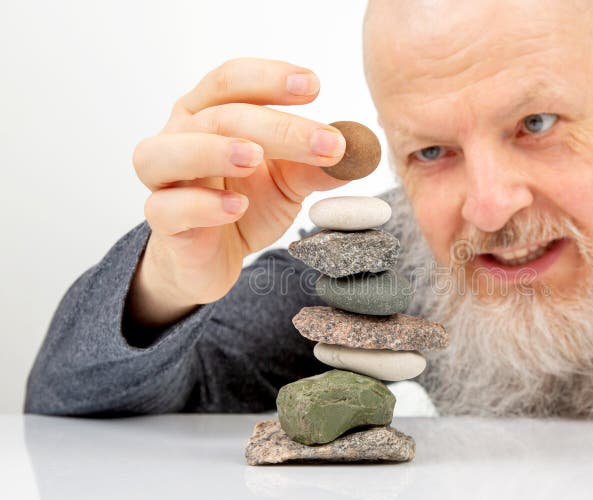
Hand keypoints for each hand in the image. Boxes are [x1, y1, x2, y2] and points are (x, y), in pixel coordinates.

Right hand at [128, 58, 348, 325]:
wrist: (211, 259)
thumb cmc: (243, 204)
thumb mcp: (289, 183)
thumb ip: (316, 166)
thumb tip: (362, 149)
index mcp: (208, 113)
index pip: (231, 80)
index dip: (270, 78)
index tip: (315, 86)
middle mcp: (179, 137)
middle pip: (218, 116)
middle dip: (277, 126)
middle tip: (328, 141)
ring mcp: (163, 180)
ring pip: (167, 153)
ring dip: (213, 150)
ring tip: (255, 156)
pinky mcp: (162, 222)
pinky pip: (167, 208)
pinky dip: (202, 205)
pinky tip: (236, 207)